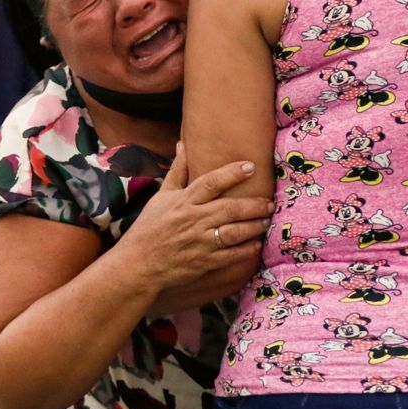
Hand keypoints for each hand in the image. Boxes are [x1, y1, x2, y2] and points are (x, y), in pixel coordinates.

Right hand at [120, 144, 273, 293]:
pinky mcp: (203, 262)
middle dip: (253, 204)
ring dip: (254, 226)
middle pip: (229, 208)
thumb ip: (177, 171)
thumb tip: (183, 143)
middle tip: (270, 201)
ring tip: (267, 220)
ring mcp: (199, 242)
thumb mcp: (161, 196)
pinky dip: (245, 250)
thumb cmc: (149, 228)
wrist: (137, 265)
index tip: (250, 166)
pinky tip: (257, 244)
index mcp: (183, 201)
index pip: (211, 182)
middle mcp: (193, 220)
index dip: (231, 173)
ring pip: (233, 232)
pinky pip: (230, 255)